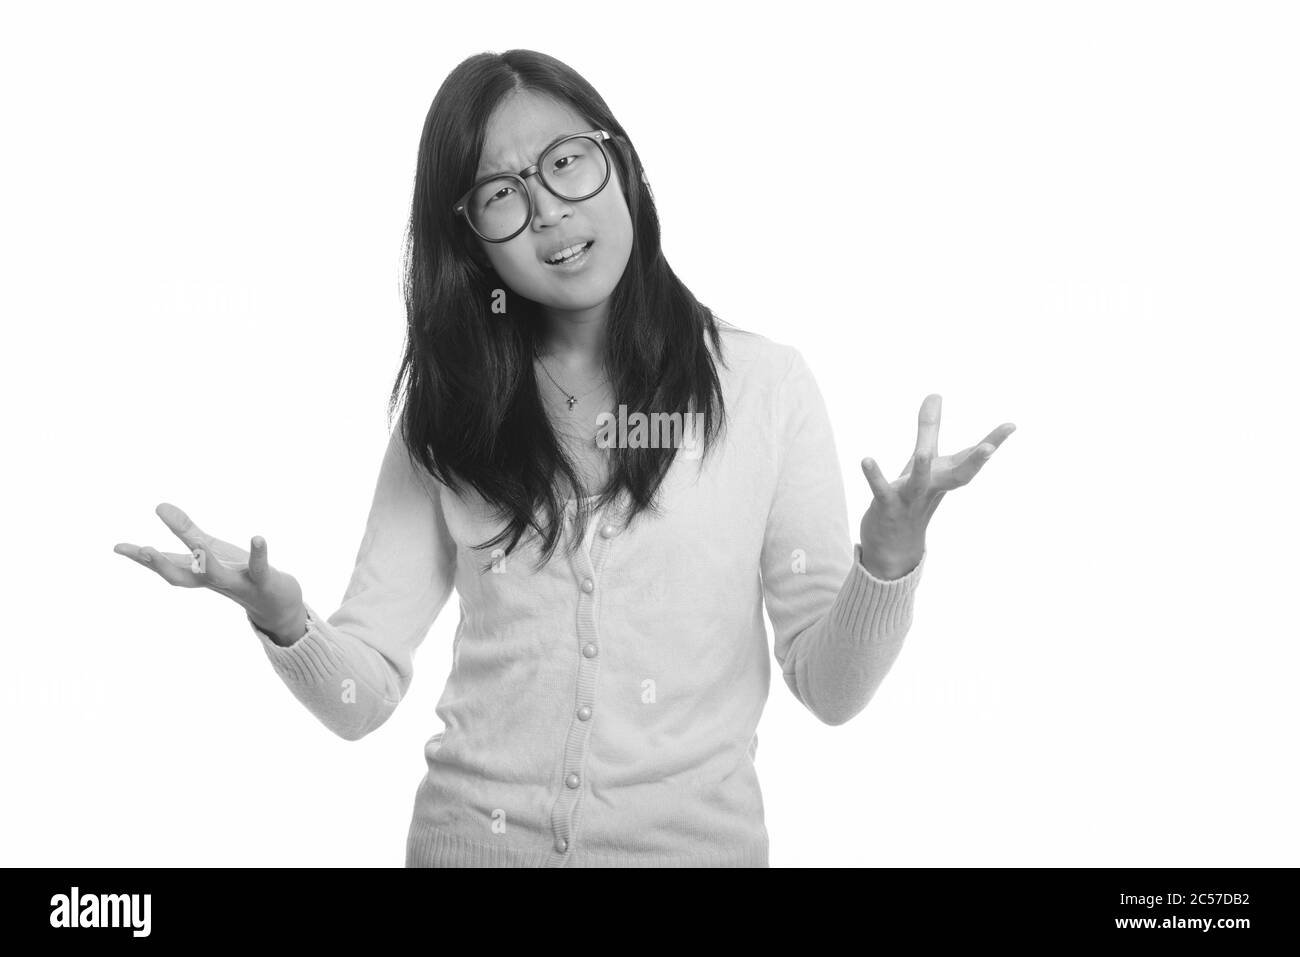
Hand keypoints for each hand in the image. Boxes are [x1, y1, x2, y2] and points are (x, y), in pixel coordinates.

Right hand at [114, 503, 305, 641]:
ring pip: (217, 576)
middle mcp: (212, 581)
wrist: (275, 603)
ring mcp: (237, 583)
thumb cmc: (238, 573)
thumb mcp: (211, 549)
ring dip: (206, 562)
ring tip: (199, 544)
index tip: (117, 547)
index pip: (165, 565)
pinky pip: (260, 568)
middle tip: (142, 550)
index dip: (141, 558)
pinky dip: (258, 554)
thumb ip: (186, 531)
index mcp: (197, 573)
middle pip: (182, 577)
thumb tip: (158, 504)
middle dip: (161, 565)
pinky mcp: (262, 581)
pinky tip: (258, 537)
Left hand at [858, 394, 1015, 578]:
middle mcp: (934, 488)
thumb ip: (929, 428)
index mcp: (945, 477)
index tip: (1012, 424)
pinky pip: (881, 491)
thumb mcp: (922, 461)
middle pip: (959, 477)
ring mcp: (912, 499)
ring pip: (920, 484)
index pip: (972, 458)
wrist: (894, 546)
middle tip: (990, 448)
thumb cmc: (913, 497)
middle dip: (975, 462)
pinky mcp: (887, 506)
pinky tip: (866, 459)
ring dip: (922, 469)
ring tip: (922, 453)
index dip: (993, 441)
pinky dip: (874, 476)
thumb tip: (936, 394)